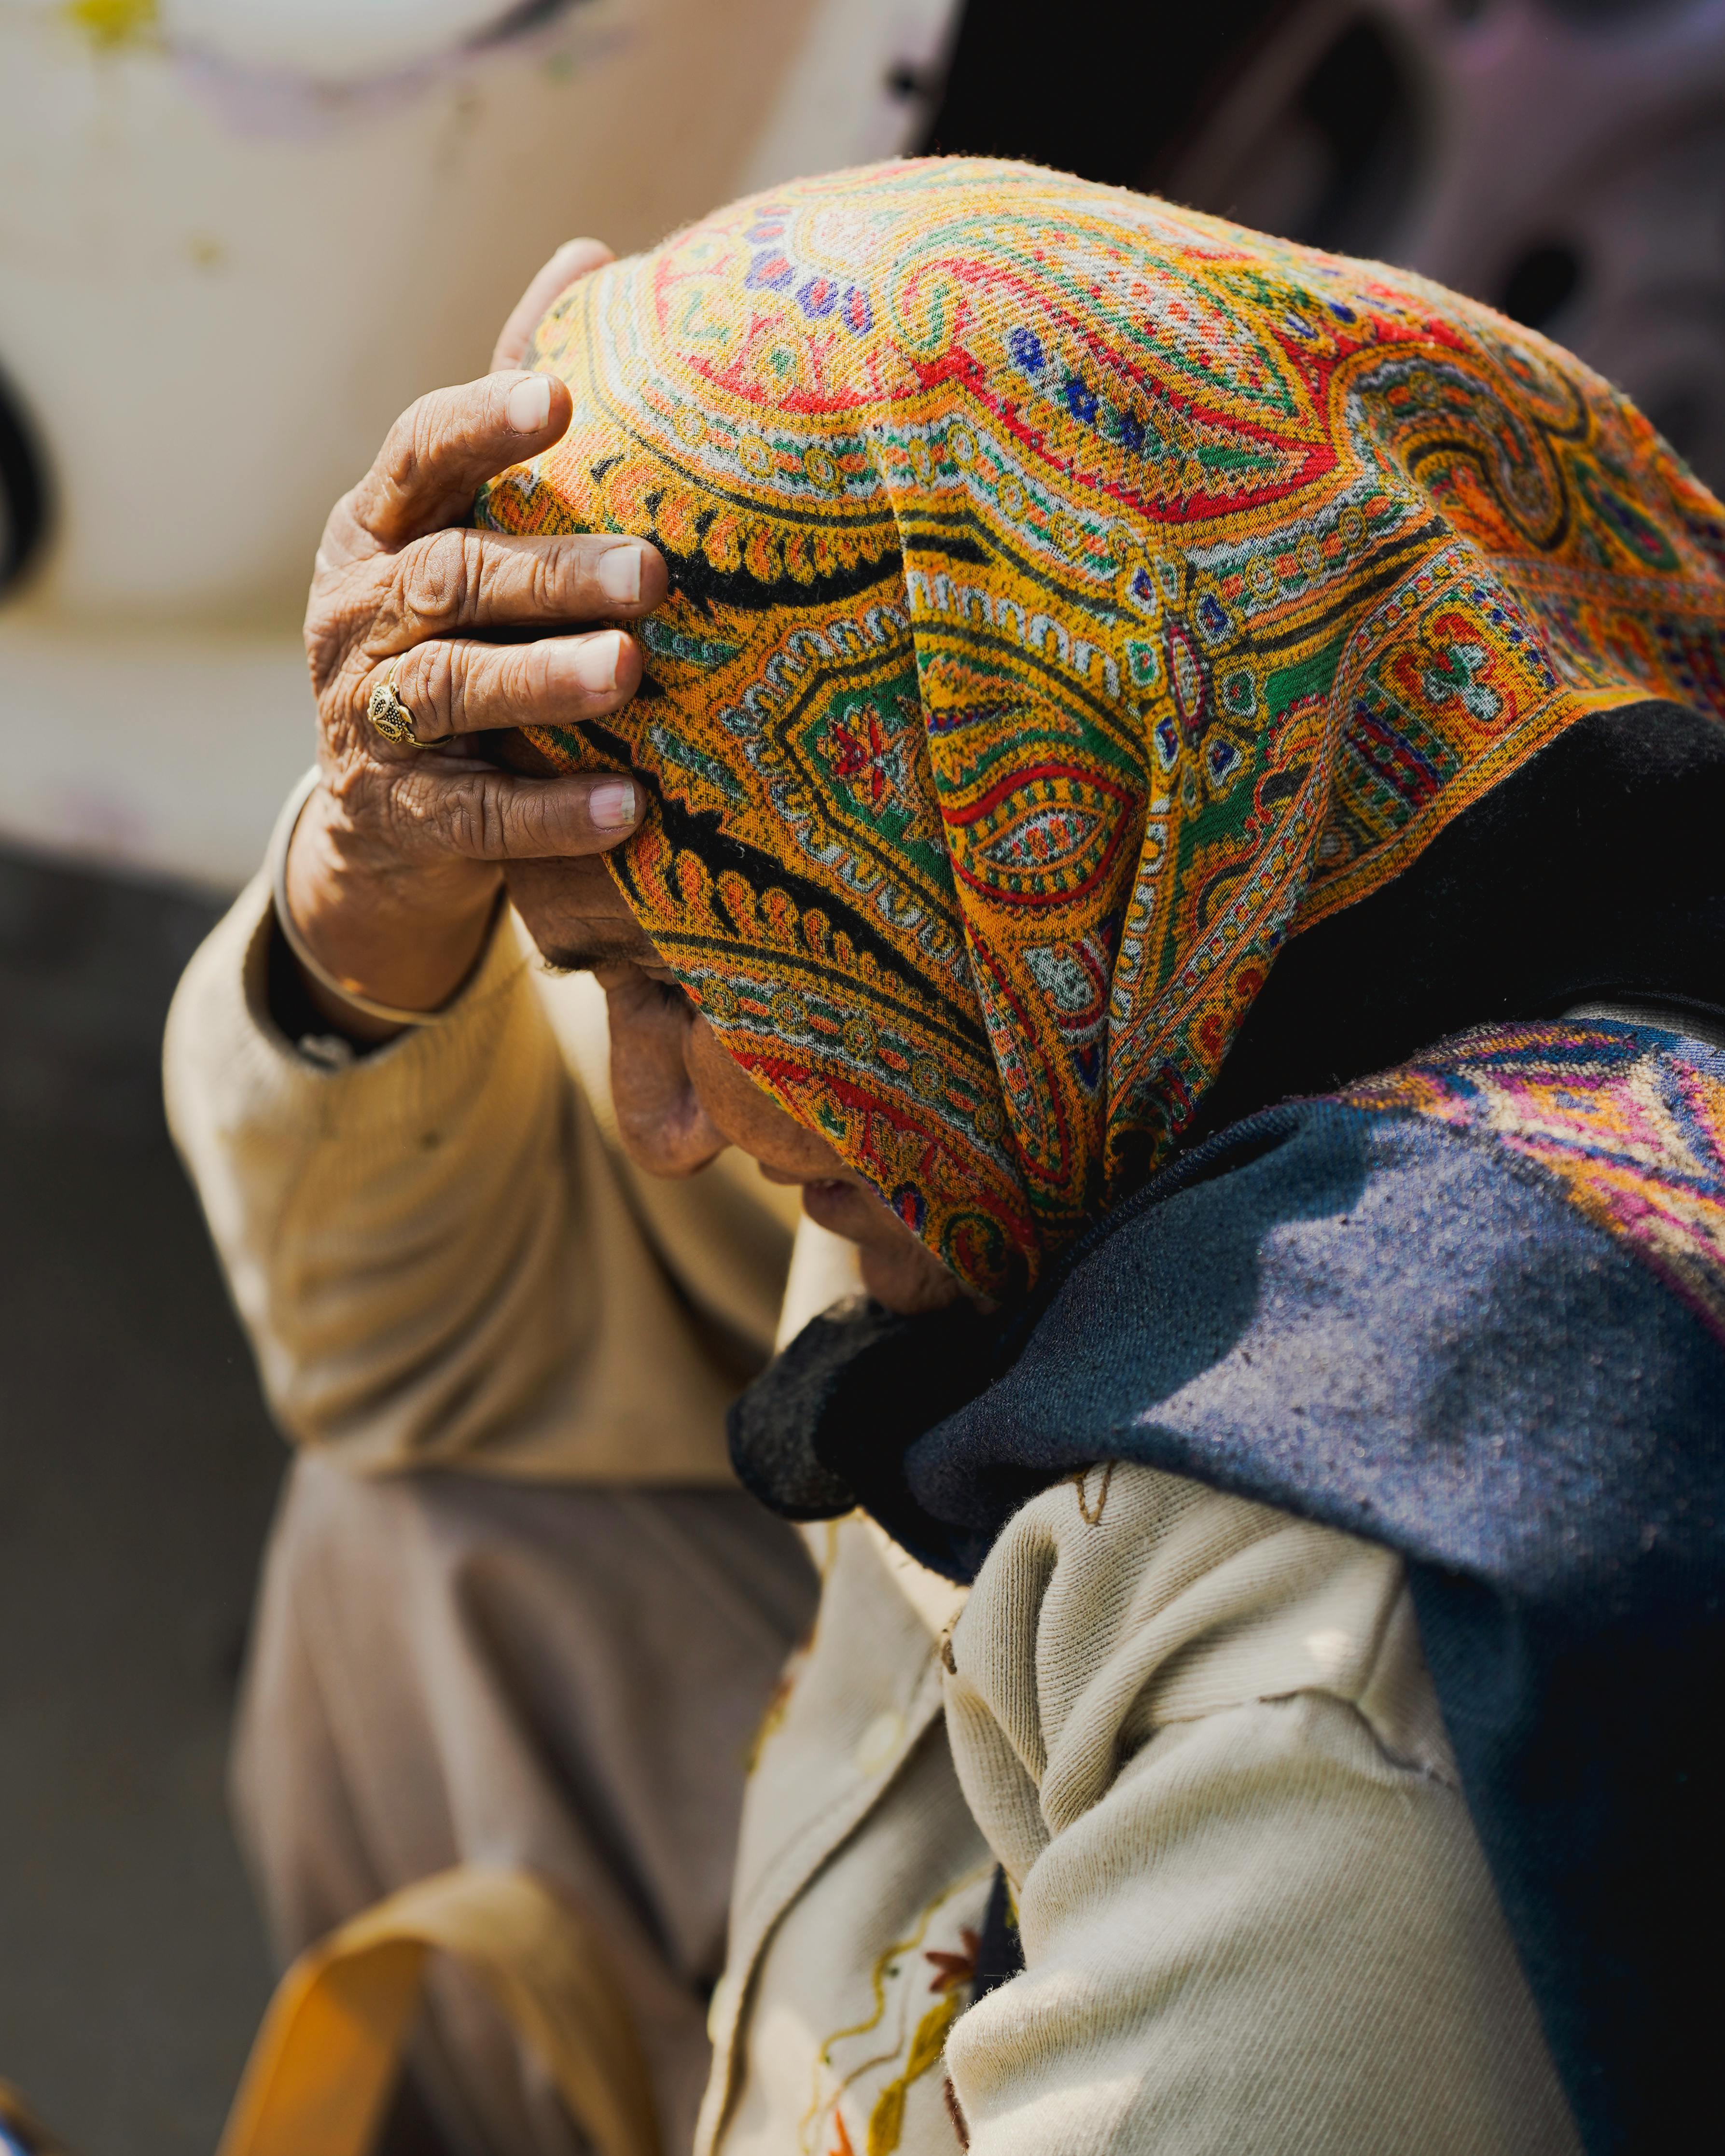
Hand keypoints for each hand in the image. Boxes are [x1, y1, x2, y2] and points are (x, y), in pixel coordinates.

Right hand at [289, 238, 662, 1041]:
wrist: (383, 825)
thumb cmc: (454, 634)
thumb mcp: (466, 525)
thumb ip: (514, 409)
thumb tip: (593, 252)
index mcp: (378, 529)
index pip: (420, 456)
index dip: (484, 424)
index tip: (560, 398)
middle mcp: (360, 614)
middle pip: (453, 579)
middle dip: (552, 573)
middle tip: (652, 574)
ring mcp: (370, 719)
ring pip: (454, 690)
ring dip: (545, 680)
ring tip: (629, 673)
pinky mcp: (399, 816)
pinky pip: (478, 816)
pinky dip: (551, 813)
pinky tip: (626, 807)